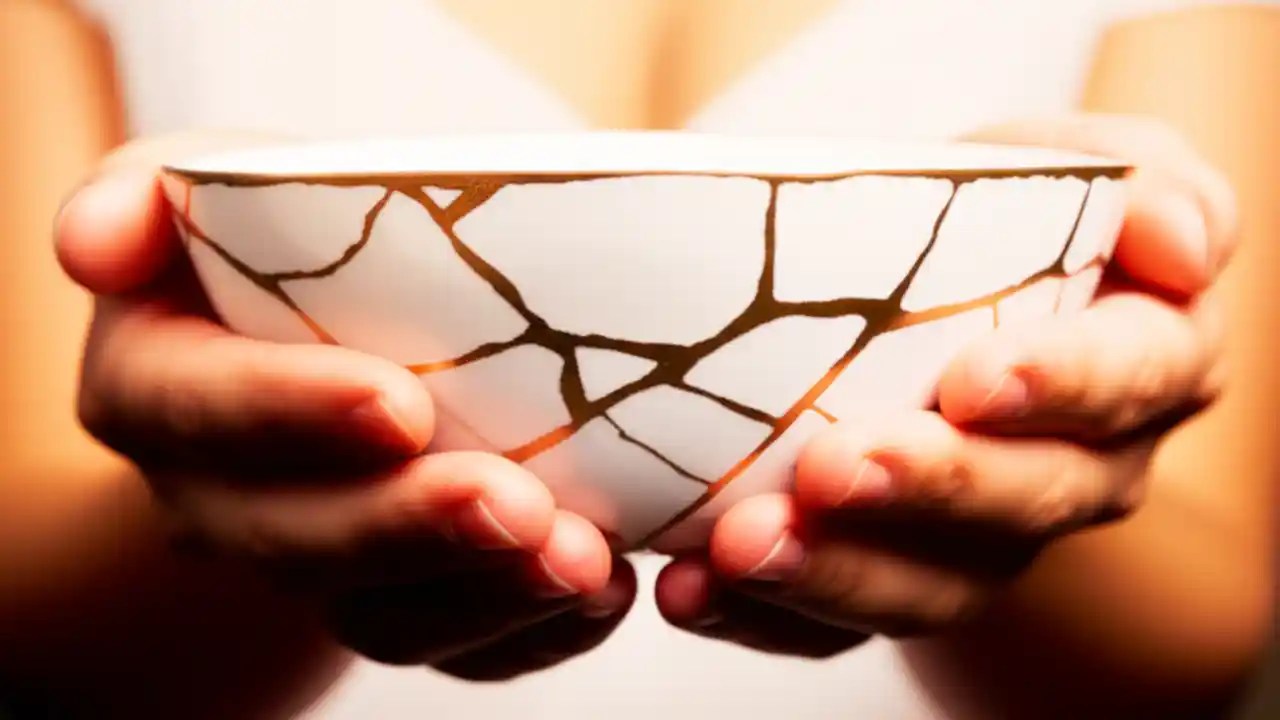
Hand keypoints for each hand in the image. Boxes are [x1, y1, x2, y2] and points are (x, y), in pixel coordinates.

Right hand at [57, 134, 634, 679]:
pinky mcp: (396, 602)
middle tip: (517, 505)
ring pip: (384, 616)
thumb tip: (94, 243)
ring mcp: (311, 565)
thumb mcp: (198, 189)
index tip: (401, 405)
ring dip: (487, 596)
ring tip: (583, 561)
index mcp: (157, 390)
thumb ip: (144, 198)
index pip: (201, 414)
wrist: (327, 332)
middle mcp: (218, 501)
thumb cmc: (271, 242)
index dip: (293, 416)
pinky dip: (531, 634)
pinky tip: (600, 593)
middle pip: (298, 542)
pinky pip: (455, 648)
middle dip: (411, 530)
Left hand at [655, 114, 1237, 654]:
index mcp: (1142, 365)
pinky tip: (692, 588)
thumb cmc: (995, 220)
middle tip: (834, 466)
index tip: (976, 379)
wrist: (914, 294)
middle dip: (928, 491)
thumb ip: (1141, 179)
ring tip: (743, 543)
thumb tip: (1179, 242)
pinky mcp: (892, 579)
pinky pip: (832, 623)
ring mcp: (981, 543)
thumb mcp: (1070, 165)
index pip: (1130, 380)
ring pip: (926, 586)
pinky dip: (758, 613)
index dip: (1061, 386)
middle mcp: (1078, 473)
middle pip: (1023, 502)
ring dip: (833, 573)